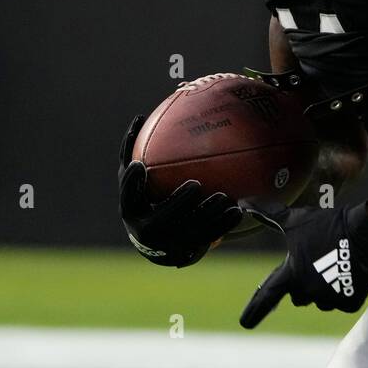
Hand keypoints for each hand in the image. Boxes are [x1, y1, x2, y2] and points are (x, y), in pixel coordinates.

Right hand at [118, 114, 242, 266]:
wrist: (154, 241)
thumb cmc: (144, 198)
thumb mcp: (135, 180)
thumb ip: (133, 153)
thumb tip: (140, 117)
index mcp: (132, 210)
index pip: (128, 196)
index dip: (132, 183)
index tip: (141, 166)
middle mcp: (146, 231)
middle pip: (162, 219)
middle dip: (178, 203)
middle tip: (195, 184)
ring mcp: (167, 244)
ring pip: (189, 232)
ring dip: (208, 215)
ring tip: (224, 198)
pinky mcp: (188, 251)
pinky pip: (208, 238)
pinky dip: (224, 225)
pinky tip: (239, 210)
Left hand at [238, 199, 367, 328]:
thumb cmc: (330, 226)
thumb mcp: (297, 219)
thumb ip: (268, 214)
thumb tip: (243, 202)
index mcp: (292, 274)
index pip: (267, 296)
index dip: (254, 310)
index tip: (245, 323)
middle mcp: (307, 291)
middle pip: (298, 296)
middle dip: (302, 284)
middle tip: (316, 264)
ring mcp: (328, 299)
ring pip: (320, 299)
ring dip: (323, 287)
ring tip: (334, 264)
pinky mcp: (348, 302)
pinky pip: (341, 300)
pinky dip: (343, 288)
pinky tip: (349, 271)